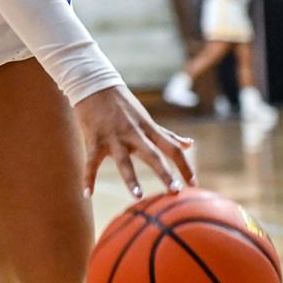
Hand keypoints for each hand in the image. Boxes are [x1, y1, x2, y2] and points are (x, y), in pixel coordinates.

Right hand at [74, 86, 194, 198]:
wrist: (94, 85)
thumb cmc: (123, 105)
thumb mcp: (147, 119)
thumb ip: (167, 135)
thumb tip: (190, 144)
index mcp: (148, 129)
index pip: (172, 148)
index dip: (184, 166)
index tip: (194, 184)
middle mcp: (134, 134)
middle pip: (153, 155)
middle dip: (165, 173)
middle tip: (176, 191)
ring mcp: (113, 138)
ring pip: (124, 161)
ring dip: (130, 179)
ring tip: (138, 196)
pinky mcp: (94, 140)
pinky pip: (92, 162)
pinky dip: (89, 178)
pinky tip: (88, 194)